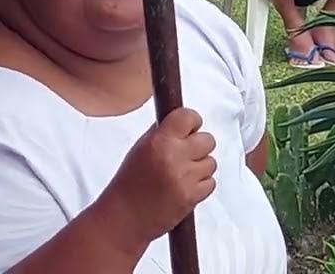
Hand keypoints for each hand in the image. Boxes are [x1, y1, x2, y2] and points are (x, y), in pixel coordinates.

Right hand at [97, 107, 216, 251]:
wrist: (124, 217)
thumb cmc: (129, 184)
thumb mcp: (140, 149)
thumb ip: (162, 133)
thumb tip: (182, 122)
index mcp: (158, 141)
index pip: (189, 116)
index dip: (192, 122)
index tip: (190, 128)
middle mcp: (173, 156)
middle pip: (208, 139)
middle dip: (198, 147)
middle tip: (184, 156)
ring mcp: (184, 177)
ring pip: (211, 162)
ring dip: (200, 168)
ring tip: (181, 175)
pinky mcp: (191, 196)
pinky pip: (210, 182)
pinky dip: (201, 186)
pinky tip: (184, 188)